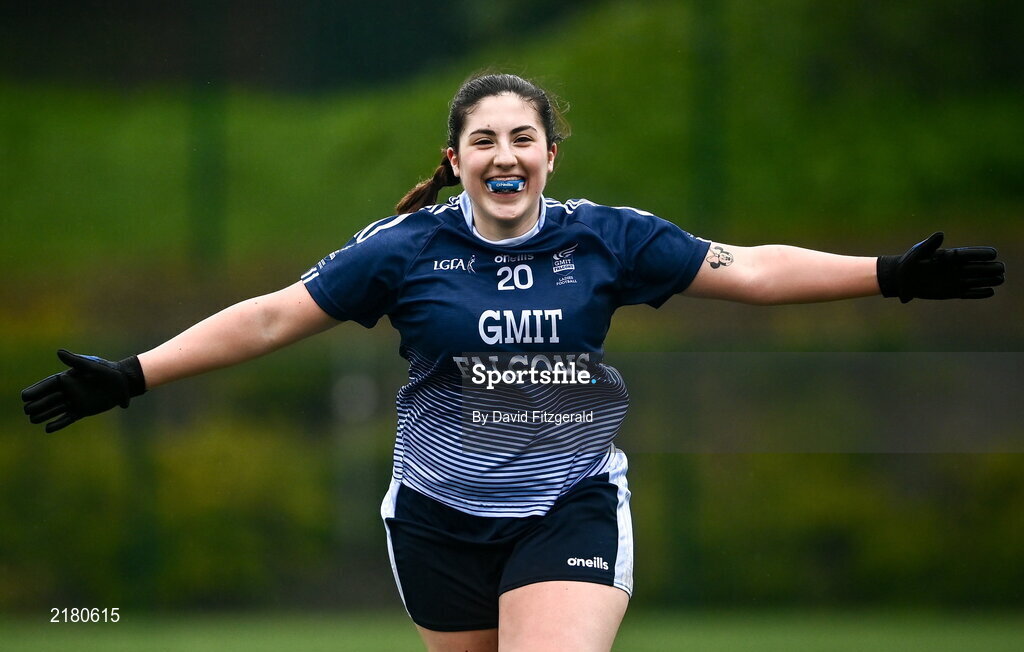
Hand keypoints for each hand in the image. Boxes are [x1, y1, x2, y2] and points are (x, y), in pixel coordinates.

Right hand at [22, 349, 146, 432]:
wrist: (124, 382)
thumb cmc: (108, 371)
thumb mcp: (91, 365)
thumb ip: (75, 361)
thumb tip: (58, 352)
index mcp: (68, 378)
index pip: (48, 385)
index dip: (36, 390)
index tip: (24, 396)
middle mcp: (69, 390)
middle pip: (49, 398)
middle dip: (37, 404)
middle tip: (26, 409)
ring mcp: (75, 401)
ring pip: (56, 409)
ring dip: (44, 414)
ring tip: (32, 419)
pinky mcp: (83, 410)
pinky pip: (68, 418)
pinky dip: (58, 423)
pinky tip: (47, 428)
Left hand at [877, 232, 1004, 302]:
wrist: (901, 278)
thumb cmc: (909, 262)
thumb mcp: (918, 252)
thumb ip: (930, 244)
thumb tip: (940, 234)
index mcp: (950, 256)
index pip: (970, 254)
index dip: (982, 253)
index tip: (993, 253)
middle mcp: (955, 268)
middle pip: (977, 267)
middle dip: (990, 267)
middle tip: (1001, 268)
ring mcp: (955, 280)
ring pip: (976, 279)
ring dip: (988, 279)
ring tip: (1001, 279)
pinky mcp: (951, 292)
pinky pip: (968, 293)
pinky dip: (979, 293)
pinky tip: (990, 291)